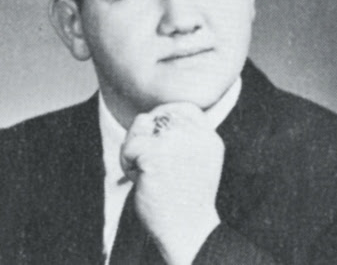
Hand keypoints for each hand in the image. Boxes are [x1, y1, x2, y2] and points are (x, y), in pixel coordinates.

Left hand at [120, 102, 224, 264]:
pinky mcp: (156, 154)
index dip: (164, 114)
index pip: (185, 108)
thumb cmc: (185, 200)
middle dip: (144, 133)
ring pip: (141, 127)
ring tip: (142, 171)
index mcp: (209, 138)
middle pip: (159, 115)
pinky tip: (138, 179)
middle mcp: (196, 136)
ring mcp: (177, 143)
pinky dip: (127, 163)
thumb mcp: (195, 162)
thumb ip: (184, 138)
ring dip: (133, 147)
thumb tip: (147, 119)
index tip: (153, 131)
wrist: (186, 228)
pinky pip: (130, 147)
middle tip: (144, 159)